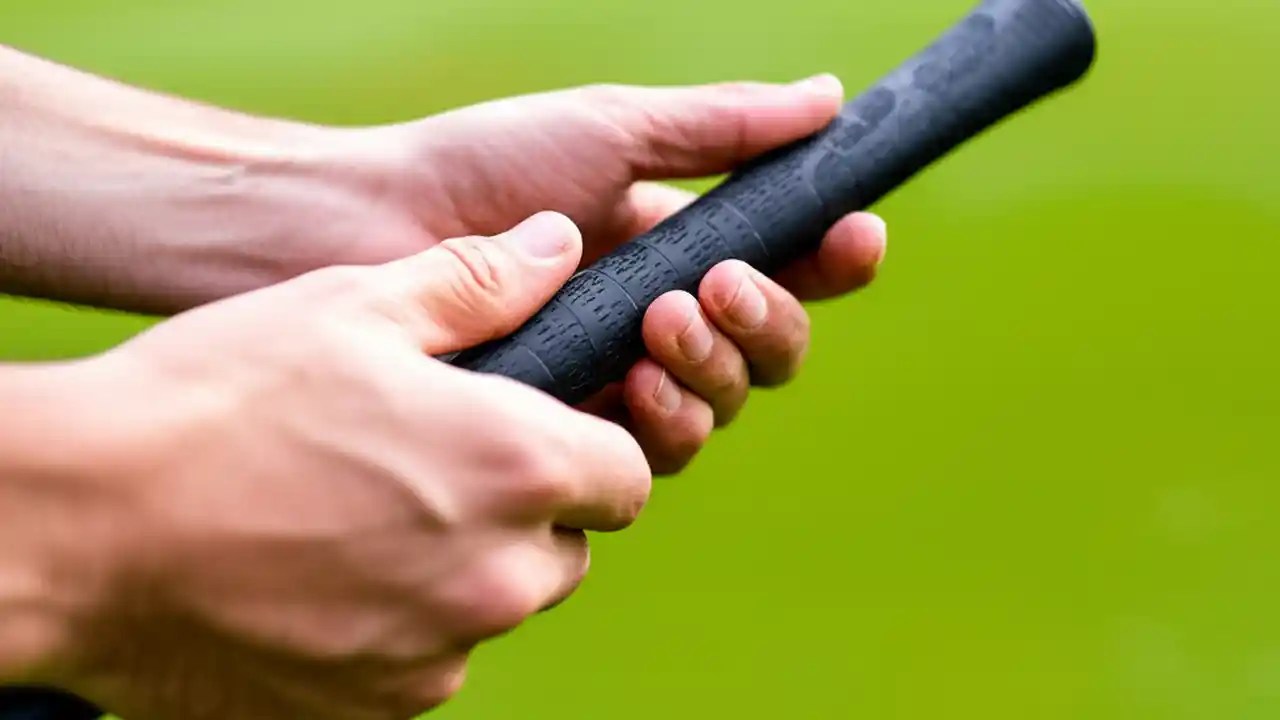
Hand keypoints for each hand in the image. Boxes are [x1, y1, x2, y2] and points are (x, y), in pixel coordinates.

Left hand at [0, 47, 884, 471]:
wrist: (364, 229)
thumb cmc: (479, 169)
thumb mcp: (612, 131)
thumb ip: (722, 127)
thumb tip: (829, 98)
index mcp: (676, 246)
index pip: (786, 266)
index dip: (831, 260)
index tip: (856, 234)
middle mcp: (656, 320)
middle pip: (767, 349)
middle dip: (767, 319)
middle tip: (719, 284)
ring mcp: (615, 381)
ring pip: (721, 406)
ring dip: (716, 368)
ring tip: (662, 326)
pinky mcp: (568, 435)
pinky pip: (653, 453)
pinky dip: (666, 419)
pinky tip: (637, 386)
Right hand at [19, 213, 648, 719]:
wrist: (81, 528)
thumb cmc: (218, 401)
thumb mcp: (353, 307)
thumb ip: (479, 281)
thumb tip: (558, 244)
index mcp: (517, 465)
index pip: (629, 475)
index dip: (592, 450)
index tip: (537, 435)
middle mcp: (498, 574)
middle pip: (567, 550)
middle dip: (528, 515)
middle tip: (436, 470)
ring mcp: (437, 654)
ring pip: (496, 609)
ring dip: (463, 572)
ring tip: (364, 518)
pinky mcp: (376, 709)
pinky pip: (426, 664)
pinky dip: (400, 629)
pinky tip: (323, 575)